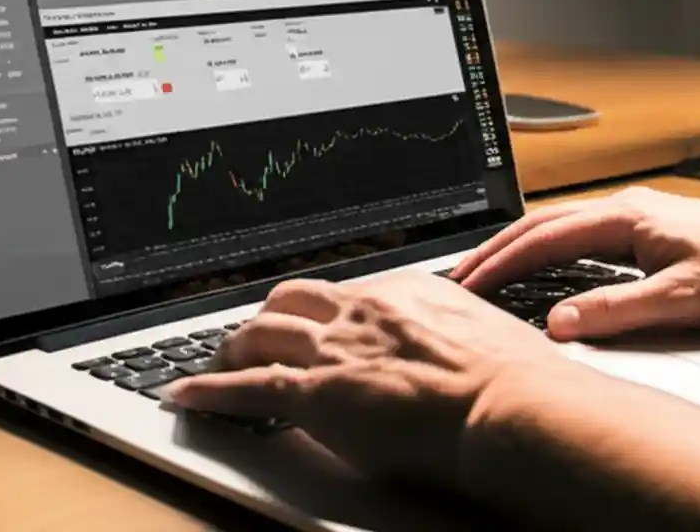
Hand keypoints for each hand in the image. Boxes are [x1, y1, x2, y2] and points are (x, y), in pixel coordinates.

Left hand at [164, 271, 568, 485]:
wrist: (511, 406)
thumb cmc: (514, 381)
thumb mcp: (482, 335)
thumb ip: (450, 334)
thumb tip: (453, 350)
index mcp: (402, 293)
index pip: (340, 293)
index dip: (316, 312)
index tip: (308, 322)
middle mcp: (361, 310)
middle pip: (290, 301)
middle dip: (265, 319)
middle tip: (252, 338)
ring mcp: (336, 349)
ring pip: (260, 334)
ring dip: (232, 349)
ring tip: (215, 365)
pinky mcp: (317, 393)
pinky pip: (246, 386)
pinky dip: (209, 391)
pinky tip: (186, 395)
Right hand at [453, 187, 699, 340]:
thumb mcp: (682, 299)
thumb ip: (618, 311)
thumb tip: (559, 323)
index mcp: (626, 216)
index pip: (545, 239)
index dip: (503, 263)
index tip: (470, 285)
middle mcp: (627, 208)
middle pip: (544, 224)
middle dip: (499, 249)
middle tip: (462, 276)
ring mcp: (639, 216)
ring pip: (563, 227)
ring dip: (523, 248)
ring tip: (491, 271)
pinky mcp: (651, 230)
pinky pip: (585, 236)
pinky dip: (552, 251)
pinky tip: (547, 269)